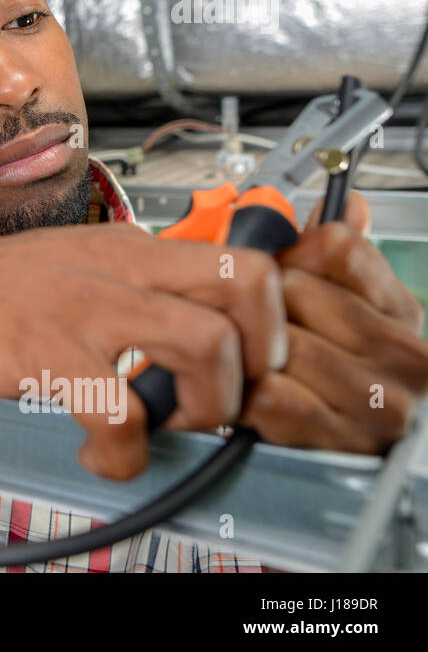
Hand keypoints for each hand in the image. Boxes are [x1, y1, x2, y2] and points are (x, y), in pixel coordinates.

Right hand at [0, 223, 287, 480]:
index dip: (266, 323)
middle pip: (247, 293)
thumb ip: (132, 287)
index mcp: (128, 247)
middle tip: (217, 400)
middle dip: (254, 364)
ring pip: (205, 347)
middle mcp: (117, 267)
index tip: (243, 366)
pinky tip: (98, 455)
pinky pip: (121, 415)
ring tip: (161, 426)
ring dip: (203, 408)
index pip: (243, 263)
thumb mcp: (71, 264)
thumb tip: (188, 332)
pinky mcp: (46, 353)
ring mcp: (83, 307)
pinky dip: (123, 454)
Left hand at [240, 191, 427, 451]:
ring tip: (255, 361)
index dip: (291, 256)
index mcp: (403, 310)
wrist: (340, 451)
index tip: (283, 275)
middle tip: (257, 326)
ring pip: (282, 342)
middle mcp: (406, 356)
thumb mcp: (346, 303)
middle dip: (263, 306)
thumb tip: (347, 200)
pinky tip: (251, 394)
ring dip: (253, 352)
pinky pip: (269, 394)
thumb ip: (338, 251)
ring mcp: (379, 403)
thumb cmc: (335, 370)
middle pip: (295, 291)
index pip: (337, 246)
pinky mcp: (340, 440)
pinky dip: (246, 394)